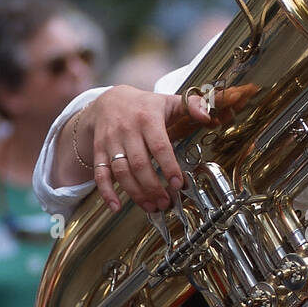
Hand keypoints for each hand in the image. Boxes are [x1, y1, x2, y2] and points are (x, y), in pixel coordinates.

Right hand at [77, 82, 256, 212]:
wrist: (108, 100)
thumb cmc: (145, 105)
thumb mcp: (169, 101)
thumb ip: (192, 106)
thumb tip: (208, 116)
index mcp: (148, 117)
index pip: (159, 146)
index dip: (169, 167)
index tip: (178, 184)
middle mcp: (127, 129)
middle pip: (139, 163)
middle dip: (153, 187)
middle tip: (166, 202)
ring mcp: (111, 141)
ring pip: (121, 171)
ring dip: (136, 193)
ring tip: (151, 207)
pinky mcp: (98, 150)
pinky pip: (100, 173)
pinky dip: (106, 192)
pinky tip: (116, 207)